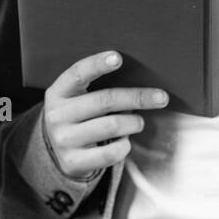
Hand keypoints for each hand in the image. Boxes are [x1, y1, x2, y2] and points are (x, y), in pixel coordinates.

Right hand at [42, 51, 168, 180]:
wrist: (56, 153)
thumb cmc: (78, 116)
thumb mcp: (77, 98)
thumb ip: (97, 87)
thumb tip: (140, 80)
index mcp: (58, 92)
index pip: (77, 74)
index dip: (97, 64)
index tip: (118, 57)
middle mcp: (57, 115)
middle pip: (105, 100)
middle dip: (137, 97)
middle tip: (161, 97)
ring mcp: (63, 139)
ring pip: (112, 126)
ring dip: (134, 123)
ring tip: (139, 122)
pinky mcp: (73, 161)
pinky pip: (111, 152)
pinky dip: (125, 145)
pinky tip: (124, 141)